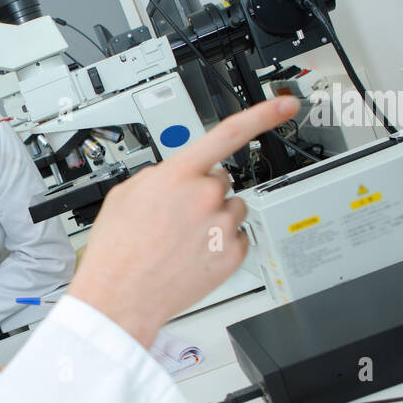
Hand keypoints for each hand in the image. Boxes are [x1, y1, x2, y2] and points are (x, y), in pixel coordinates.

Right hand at [68, 96, 299, 347]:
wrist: (120, 297)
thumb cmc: (117, 251)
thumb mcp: (124, 195)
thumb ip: (157, 175)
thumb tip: (173, 173)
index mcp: (178, 174)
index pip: (230, 133)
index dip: (264, 115)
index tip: (286, 105)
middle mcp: (205, 196)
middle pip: (223, 180)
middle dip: (204, 192)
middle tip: (178, 216)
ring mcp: (222, 226)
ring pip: (233, 209)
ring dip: (215, 219)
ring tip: (183, 240)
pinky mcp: (232, 254)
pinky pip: (238, 238)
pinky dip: (220, 245)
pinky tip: (193, 255)